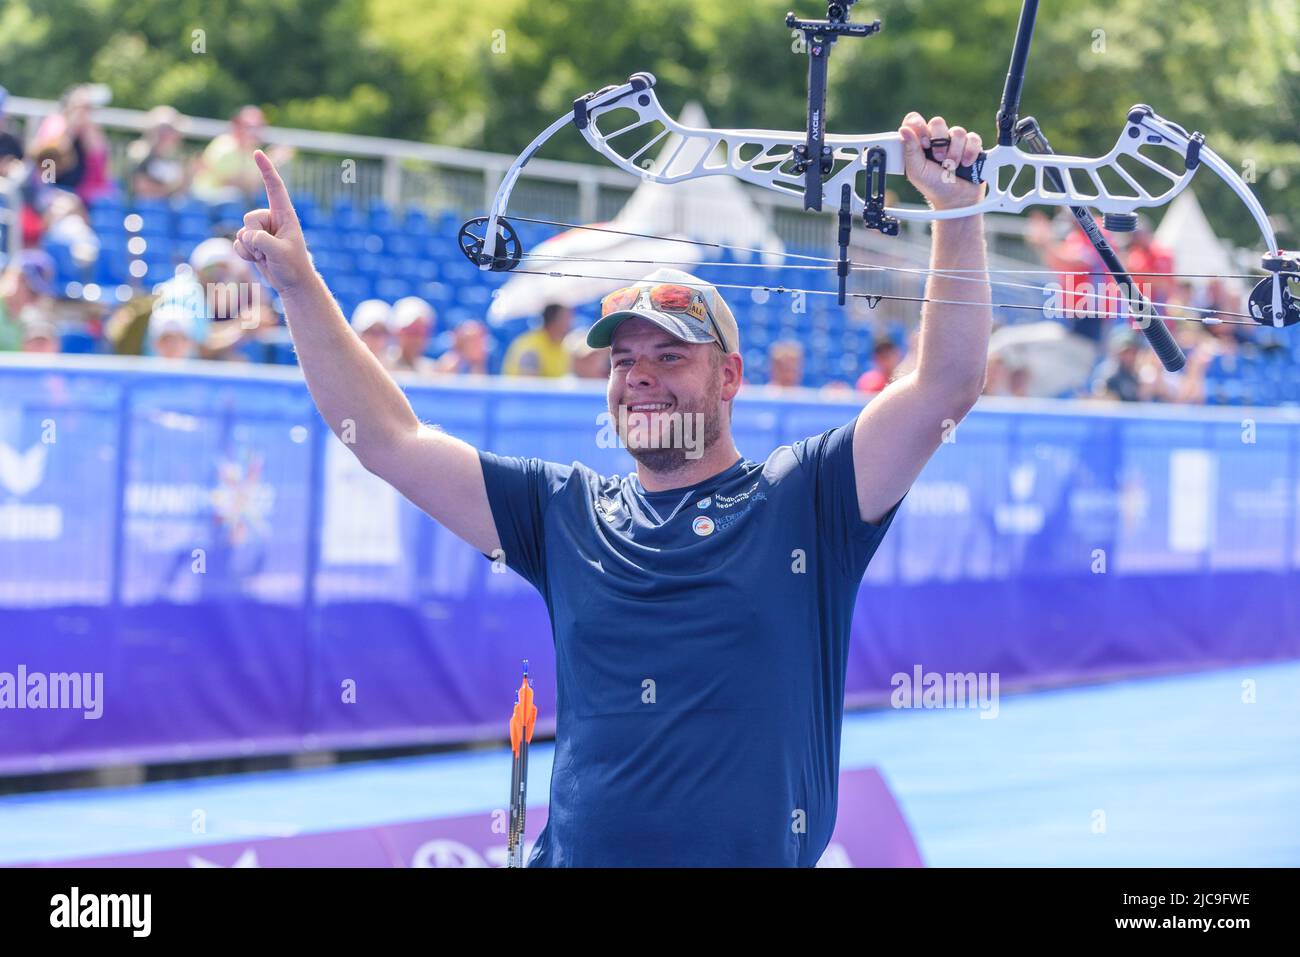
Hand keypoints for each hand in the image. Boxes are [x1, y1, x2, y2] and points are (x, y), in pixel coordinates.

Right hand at [234, 151, 313, 293]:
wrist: (292, 283)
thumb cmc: (293, 267)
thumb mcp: (280, 253)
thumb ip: (262, 241)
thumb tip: (246, 236)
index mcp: (285, 215)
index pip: (274, 188)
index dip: (266, 170)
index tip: (258, 153)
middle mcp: (271, 219)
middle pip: (249, 219)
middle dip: (255, 238)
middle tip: (271, 252)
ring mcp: (260, 230)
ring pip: (241, 233)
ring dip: (251, 249)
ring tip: (268, 257)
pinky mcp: (252, 241)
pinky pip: (237, 243)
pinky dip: (245, 255)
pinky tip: (258, 260)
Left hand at [898, 113, 985, 211]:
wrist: (956, 200)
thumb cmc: (933, 187)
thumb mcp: (916, 171)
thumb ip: (910, 150)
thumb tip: (904, 129)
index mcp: (920, 143)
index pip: (915, 121)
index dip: (919, 126)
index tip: (923, 143)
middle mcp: (937, 139)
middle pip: (938, 122)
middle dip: (939, 142)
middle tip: (939, 159)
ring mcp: (955, 142)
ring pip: (957, 131)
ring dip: (955, 152)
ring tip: (952, 167)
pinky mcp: (972, 146)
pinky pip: (973, 138)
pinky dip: (970, 152)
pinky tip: (965, 164)